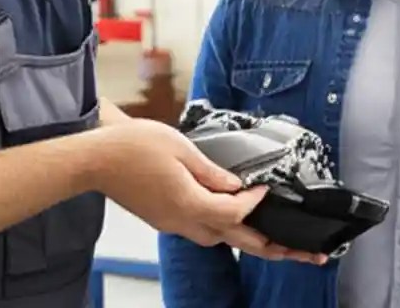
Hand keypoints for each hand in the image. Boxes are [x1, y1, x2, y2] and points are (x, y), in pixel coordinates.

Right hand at [88, 119, 326, 264]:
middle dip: (273, 248)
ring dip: (246, 241)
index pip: (236, 212)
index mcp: (189, 203)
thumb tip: (237, 187)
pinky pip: (200, 231)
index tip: (265, 189)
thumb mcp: (180, 148)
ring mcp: (172, 223)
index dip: (255, 202)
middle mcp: (182, 221)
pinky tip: (228, 220)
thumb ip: (212, 171)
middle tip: (304, 253)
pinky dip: (221, 229)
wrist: (95, 159)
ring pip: (217, 240)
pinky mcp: (164, 220)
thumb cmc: (131, 147)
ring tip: (274, 243)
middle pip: (235, 241)